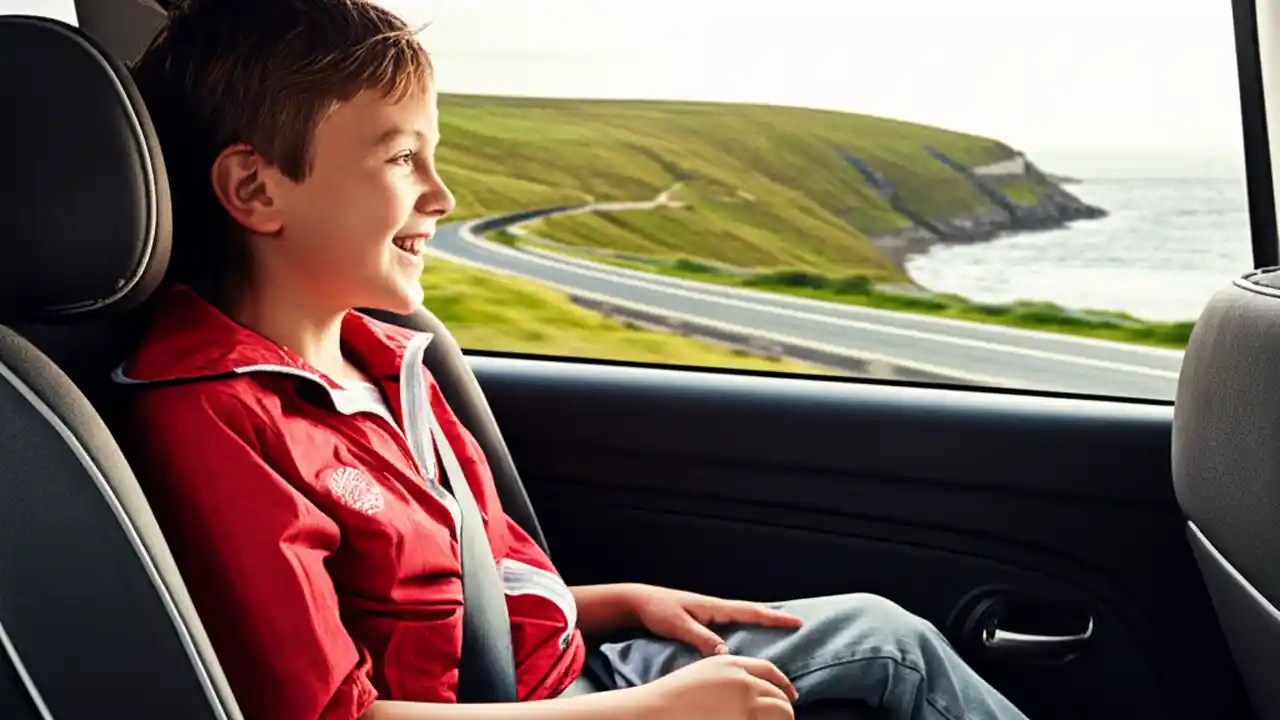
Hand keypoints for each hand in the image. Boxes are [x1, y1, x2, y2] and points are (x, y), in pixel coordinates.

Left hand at [630, 586, 803, 656]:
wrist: (638, 602)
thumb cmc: (657, 610)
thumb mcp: (679, 626)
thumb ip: (702, 639)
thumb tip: (728, 653)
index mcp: (714, 607)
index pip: (750, 612)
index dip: (774, 618)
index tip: (796, 621)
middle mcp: (715, 607)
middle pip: (751, 612)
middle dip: (774, 617)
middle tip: (796, 624)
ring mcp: (709, 612)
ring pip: (742, 616)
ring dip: (760, 620)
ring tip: (778, 628)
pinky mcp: (702, 618)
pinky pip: (730, 622)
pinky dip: (744, 626)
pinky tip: (746, 634)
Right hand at [637, 655, 796, 719]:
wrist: (657, 709)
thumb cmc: (674, 696)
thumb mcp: (704, 674)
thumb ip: (730, 677)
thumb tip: (750, 692)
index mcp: (731, 663)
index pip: (770, 671)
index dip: (785, 685)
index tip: (791, 697)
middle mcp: (743, 680)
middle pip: (780, 695)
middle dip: (785, 710)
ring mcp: (745, 702)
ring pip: (781, 713)